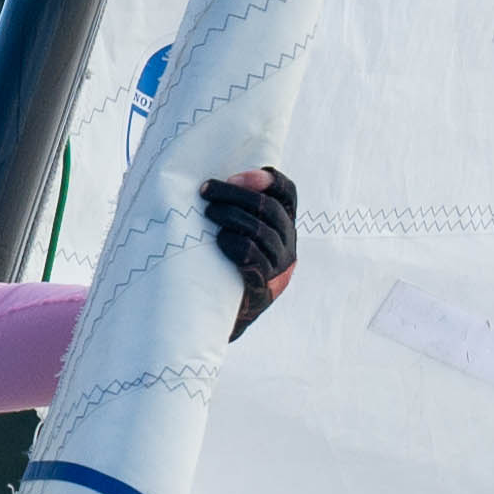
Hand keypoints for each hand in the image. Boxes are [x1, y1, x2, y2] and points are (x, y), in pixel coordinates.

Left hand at [198, 166, 297, 339]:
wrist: (221, 317)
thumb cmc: (224, 266)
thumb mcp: (238, 234)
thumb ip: (236, 209)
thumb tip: (211, 181)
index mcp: (284, 225)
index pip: (287, 192)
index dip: (266, 179)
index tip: (235, 176)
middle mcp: (287, 243)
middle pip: (268, 208)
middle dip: (234, 194)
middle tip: (205, 190)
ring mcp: (279, 267)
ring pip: (261, 231)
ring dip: (231, 216)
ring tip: (208, 212)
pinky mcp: (265, 287)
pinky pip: (253, 257)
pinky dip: (234, 244)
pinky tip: (219, 239)